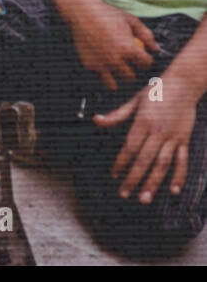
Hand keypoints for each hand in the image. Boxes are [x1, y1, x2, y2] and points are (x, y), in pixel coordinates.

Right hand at [68, 4, 158, 91]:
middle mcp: (115, 60)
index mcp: (128, 49)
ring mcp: (100, 64)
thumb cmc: (108, 15)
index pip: (146, 64)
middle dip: (132, 70)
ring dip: (116, 77)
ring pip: (113, 84)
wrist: (82, 13)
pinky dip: (102, 70)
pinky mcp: (89, 65)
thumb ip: (146, 35)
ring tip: (116, 69)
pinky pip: (99, 75)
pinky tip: (101, 60)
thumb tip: (156, 49)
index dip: (146, 60)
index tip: (141, 56)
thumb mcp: (131, 21)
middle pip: (130, 77)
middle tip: (128, 62)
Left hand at [92, 74, 197, 203]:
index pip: (129, 147)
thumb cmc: (155, 92)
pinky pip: (182, 161)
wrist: (183, 84)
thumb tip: (96, 120)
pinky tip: (173, 190)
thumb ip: (116, 115)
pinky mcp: (184, 139)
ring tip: (145, 198)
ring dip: (154, 183)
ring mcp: (173, 137)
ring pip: (163, 164)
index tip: (113, 175)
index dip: (121, 163)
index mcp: (143, 123)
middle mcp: (158, 132)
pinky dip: (179, 176)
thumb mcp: (133, 101)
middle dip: (133, 179)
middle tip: (125, 194)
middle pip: (144, 160)